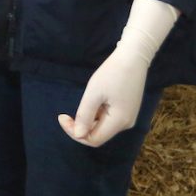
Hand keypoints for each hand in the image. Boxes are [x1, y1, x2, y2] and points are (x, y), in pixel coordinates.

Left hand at [58, 0, 178, 146]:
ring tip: (82, 102)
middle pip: (98, 135)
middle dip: (80, 127)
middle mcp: (126, 124)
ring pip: (102, 126)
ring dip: (88, 120)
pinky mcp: (127, 109)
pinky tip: (92, 100)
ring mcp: (128, 116)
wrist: (133, 56)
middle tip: (65, 114)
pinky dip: (96, 114)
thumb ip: (85, 116)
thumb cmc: (113, 72)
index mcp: (119, 122)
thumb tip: (79, 135)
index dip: (75, 133)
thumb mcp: (94, 93)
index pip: (94, 140)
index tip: (62, 117)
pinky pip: (108, 118)